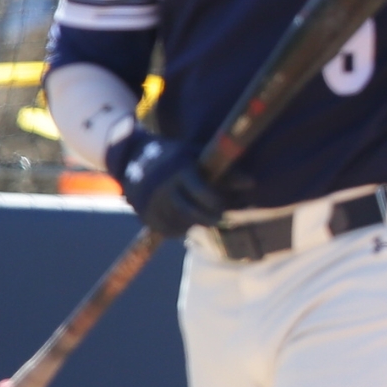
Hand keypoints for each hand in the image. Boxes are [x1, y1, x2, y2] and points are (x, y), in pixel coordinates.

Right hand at [107, 128, 225, 237]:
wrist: (135, 158)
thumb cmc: (178, 157)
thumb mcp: (199, 156)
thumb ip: (224, 171)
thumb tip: (251, 184)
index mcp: (179, 169)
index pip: (199, 189)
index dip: (215, 200)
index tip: (225, 205)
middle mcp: (162, 186)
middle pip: (188, 210)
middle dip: (209, 217)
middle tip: (223, 219)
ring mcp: (151, 202)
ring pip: (180, 222)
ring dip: (197, 223)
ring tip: (207, 218)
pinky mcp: (145, 215)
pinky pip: (168, 230)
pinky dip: (182, 229)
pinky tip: (189, 222)